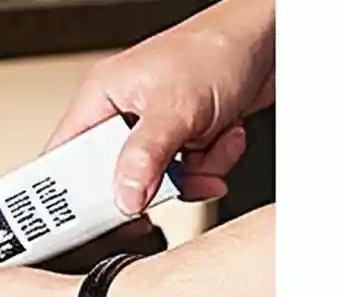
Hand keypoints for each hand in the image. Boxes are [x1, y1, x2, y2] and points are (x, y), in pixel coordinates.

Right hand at [46, 0, 274, 213]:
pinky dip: (211, 165)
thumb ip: (145, 158)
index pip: (67, 155)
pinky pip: (187, 174)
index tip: (87, 214)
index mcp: (101, 98)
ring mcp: (156, 128)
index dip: (73, 188)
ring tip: (206, 145)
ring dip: (191, 173)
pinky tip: (223, 138)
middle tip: (164, 179)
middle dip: (151, 181)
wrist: (271, 41)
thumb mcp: (174, 109)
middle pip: (117, 175)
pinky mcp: (185, 138)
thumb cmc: (216, 49)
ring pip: (158, 181)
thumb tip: (124, 198)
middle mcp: (124, 113)